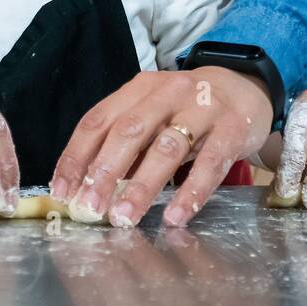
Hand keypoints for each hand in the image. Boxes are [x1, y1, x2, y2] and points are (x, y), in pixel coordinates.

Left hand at [49, 67, 272, 228]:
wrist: (244, 87)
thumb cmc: (186, 109)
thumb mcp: (152, 114)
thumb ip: (125, 144)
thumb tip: (87, 187)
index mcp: (139, 88)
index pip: (98, 120)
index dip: (77, 156)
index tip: (62, 191)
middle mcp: (168, 92)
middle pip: (129, 131)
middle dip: (105, 172)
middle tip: (89, 208)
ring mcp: (202, 108)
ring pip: (167, 147)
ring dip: (143, 186)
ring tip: (124, 218)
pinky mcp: (233, 128)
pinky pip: (211, 163)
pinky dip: (192, 191)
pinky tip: (176, 216)